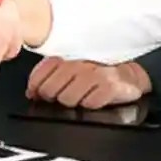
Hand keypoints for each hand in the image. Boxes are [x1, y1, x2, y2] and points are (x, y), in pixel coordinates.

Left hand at [26, 57, 150, 108]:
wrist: (128, 73)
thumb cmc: (98, 69)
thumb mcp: (71, 66)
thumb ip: (49, 75)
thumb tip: (32, 92)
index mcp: (65, 55)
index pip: (38, 76)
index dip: (36, 89)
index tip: (39, 93)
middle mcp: (77, 62)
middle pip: (49, 91)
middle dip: (55, 97)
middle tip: (67, 92)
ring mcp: (92, 73)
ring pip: (66, 100)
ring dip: (74, 102)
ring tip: (84, 93)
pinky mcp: (108, 85)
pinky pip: (88, 104)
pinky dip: (91, 104)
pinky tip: (96, 95)